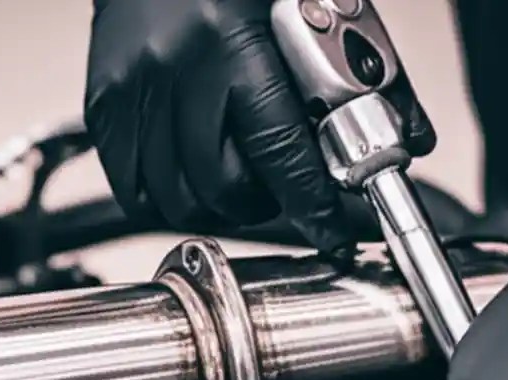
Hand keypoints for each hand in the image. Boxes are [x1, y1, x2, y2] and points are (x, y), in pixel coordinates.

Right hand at [84, 0, 352, 259]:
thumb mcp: (308, 2)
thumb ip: (363, 72)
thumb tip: (407, 137)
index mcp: (228, 43)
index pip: (277, 152)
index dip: (310, 203)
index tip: (331, 228)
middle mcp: (170, 72)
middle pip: (221, 191)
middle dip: (262, 203)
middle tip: (282, 188)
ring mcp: (128, 94)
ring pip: (175, 202)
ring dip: (215, 207)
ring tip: (237, 179)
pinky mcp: (101, 108)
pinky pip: (134, 190)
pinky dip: (170, 196)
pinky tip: (193, 172)